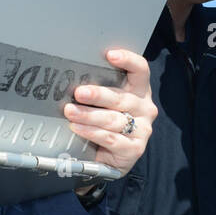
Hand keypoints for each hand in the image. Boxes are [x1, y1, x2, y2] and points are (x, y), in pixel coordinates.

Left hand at [63, 49, 157, 176]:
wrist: (109, 159)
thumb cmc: (105, 124)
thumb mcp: (104, 104)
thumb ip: (98, 90)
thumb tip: (72, 77)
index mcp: (139, 91)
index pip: (140, 70)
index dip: (128, 60)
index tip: (110, 55)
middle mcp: (145, 108)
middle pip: (121, 97)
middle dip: (97, 94)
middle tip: (79, 92)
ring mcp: (143, 129)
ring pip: (113, 119)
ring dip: (88, 115)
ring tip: (70, 112)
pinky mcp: (135, 148)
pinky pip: (110, 138)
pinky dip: (91, 132)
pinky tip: (78, 128)